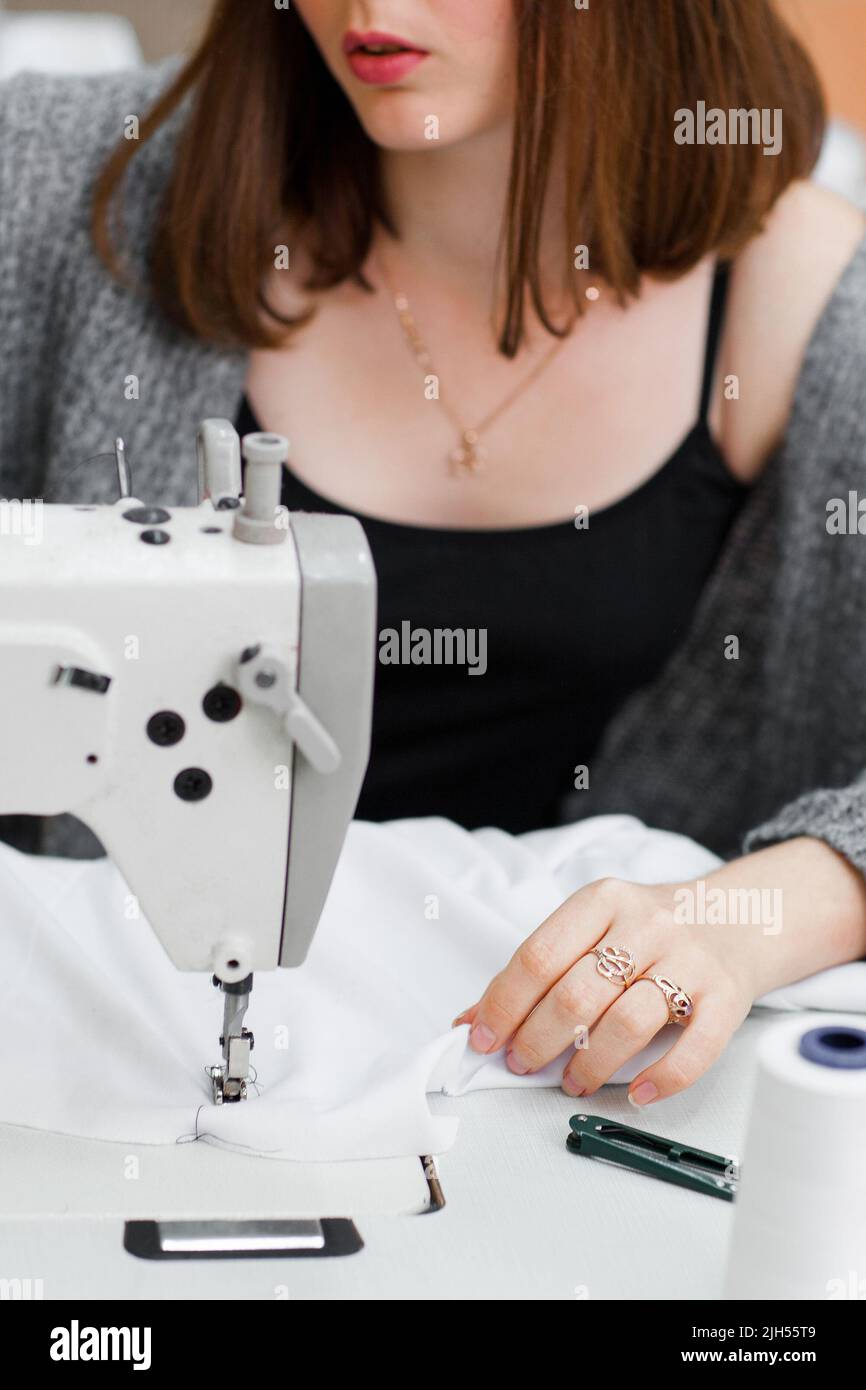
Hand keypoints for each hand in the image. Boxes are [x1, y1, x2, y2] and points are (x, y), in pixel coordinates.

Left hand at [453, 838, 865, 1106]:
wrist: (739, 916)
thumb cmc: (649, 930)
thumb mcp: (593, 928)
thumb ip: (538, 969)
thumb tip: (472, 1021)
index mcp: (603, 900)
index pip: (539, 955)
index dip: (504, 1003)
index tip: (482, 1037)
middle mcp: (648, 924)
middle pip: (578, 993)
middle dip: (539, 1039)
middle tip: (523, 1064)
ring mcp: (690, 960)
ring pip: (629, 1021)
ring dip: (591, 1063)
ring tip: (573, 1081)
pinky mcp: (726, 996)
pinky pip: (695, 1048)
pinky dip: (661, 1078)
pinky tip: (636, 1092)